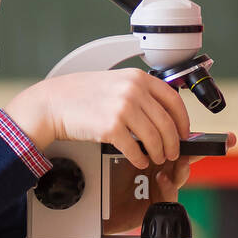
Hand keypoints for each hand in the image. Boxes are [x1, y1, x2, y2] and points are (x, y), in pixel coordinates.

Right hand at [2, 68, 190, 168]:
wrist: (53, 102)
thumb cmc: (81, 94)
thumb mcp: (115, 82)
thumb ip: (139, 92)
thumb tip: (162, 114)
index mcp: (138, 78)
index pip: (173, 100)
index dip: (183, 120)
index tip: (184, 132)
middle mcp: (133, 90)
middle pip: (167, 122)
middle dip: (174, 142)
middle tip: (173, 151)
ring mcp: (122, 108)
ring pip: (154, 138)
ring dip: (159, 152)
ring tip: (157, 158)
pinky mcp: (111, 127)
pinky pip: (135, 149)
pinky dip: (140, 158)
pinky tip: (139, 160)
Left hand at [103, 132, 237, 233]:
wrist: (93, 203)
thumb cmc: (104, 174)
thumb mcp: (118, 149)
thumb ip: (136, 135)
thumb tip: (146, 113)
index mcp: (156, 151)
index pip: (181, 141)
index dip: (201, 137)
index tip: (227, 137)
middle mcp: (161, 168)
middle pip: (186, 157)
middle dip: (197, 152)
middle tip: (199, 146)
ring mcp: (160, 187)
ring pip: (181, 175)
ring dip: (181, 168)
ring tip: (176, 160)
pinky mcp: (155, 205)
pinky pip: (169, 197)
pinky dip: (169, 188)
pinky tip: (162, 178)